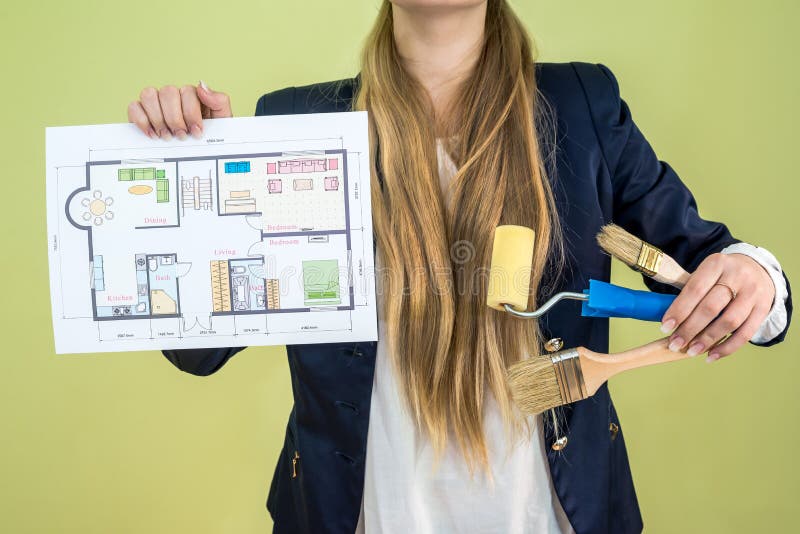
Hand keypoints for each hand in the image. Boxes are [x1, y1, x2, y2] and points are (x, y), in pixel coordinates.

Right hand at [127, 81, 231, 139]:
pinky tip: (152, 134)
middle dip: (175, 118)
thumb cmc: (209, 137)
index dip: (191, 113)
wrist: (199, 154)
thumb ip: (219, 101)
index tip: (196, 132)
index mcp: (192, 96)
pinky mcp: (140, 112)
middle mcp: (173, 96)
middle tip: (181, 136)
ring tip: (167, 136)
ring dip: (158, 119)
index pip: (187, 91)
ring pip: (149, 95)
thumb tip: (201, 85)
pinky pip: (134, 106)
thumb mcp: (222, 122)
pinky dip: (142, 121)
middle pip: (168, 92)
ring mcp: (155, 102)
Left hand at [659, 252, 775, 362]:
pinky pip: (746, 333)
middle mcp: (737, 276)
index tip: (665, 327)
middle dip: (690, 329)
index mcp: (716, 264)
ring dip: (708, 340)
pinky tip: (712, 355)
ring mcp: (752, 293)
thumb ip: (686, 289)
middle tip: (674, 344)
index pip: (695, 288)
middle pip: (711, 307)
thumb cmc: (720, 276)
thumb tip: (660, 314)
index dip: (679, 310)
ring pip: (729, 321)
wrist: (757, 269)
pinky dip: (727, 347)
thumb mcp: (705, 272)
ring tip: (691, 351)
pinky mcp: (763, 309)